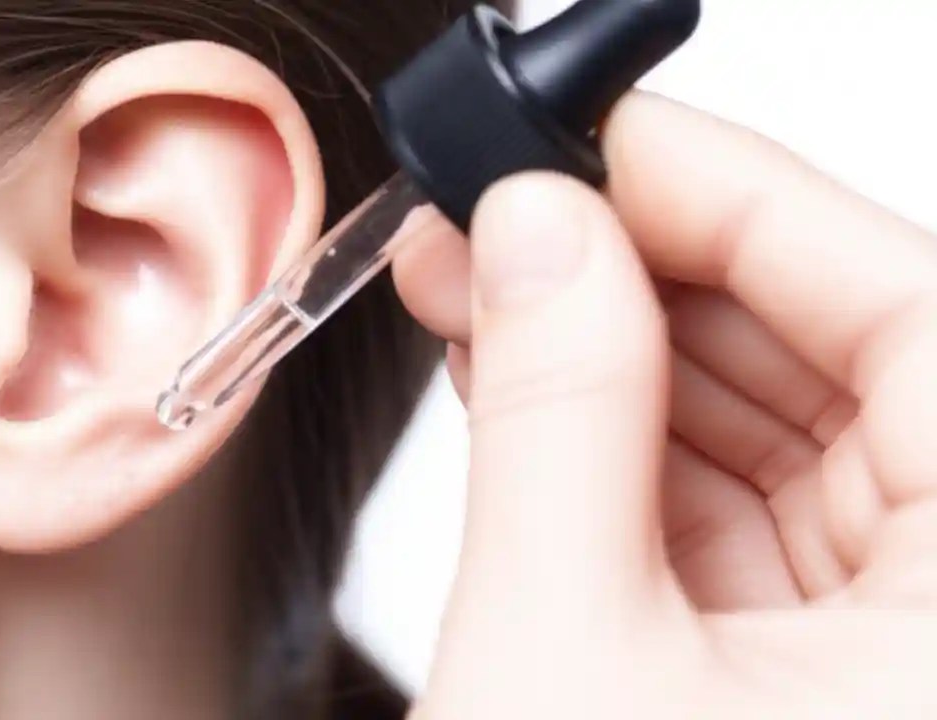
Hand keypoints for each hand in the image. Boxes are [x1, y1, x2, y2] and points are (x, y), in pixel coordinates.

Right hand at [393, 94, 936, 717]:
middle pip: (850, 364)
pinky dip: (627, 446)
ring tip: (488, 294)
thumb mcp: (557, 654)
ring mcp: (900, 657)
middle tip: (513, 219)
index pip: (921, 319)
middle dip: (652, 275)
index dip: (750, 206)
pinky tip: (530, 381)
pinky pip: (746, 514)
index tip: (606, 148)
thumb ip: (555, 415)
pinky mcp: (822, 680)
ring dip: (621, 354)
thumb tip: (537, 235)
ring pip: (787, 436)